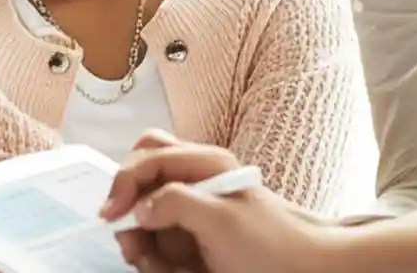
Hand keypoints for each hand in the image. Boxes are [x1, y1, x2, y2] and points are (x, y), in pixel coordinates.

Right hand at [101, 131, 330, 272]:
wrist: (304, 272)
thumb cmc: (270, 244)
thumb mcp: (221, 220)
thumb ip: (177, 203)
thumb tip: (139, 208)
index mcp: (205, 163)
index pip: (148, 155)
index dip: (125, 182)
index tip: (113, 215)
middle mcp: (194, 180)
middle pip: (140, 176)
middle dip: (129, 208)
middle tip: (130, 240)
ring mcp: (192, 208)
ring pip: (144, 213)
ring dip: (142, 242)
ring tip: (159, 267)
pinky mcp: (191, 236)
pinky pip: (158, 242)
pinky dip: (156, 258)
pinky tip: (173, 272)